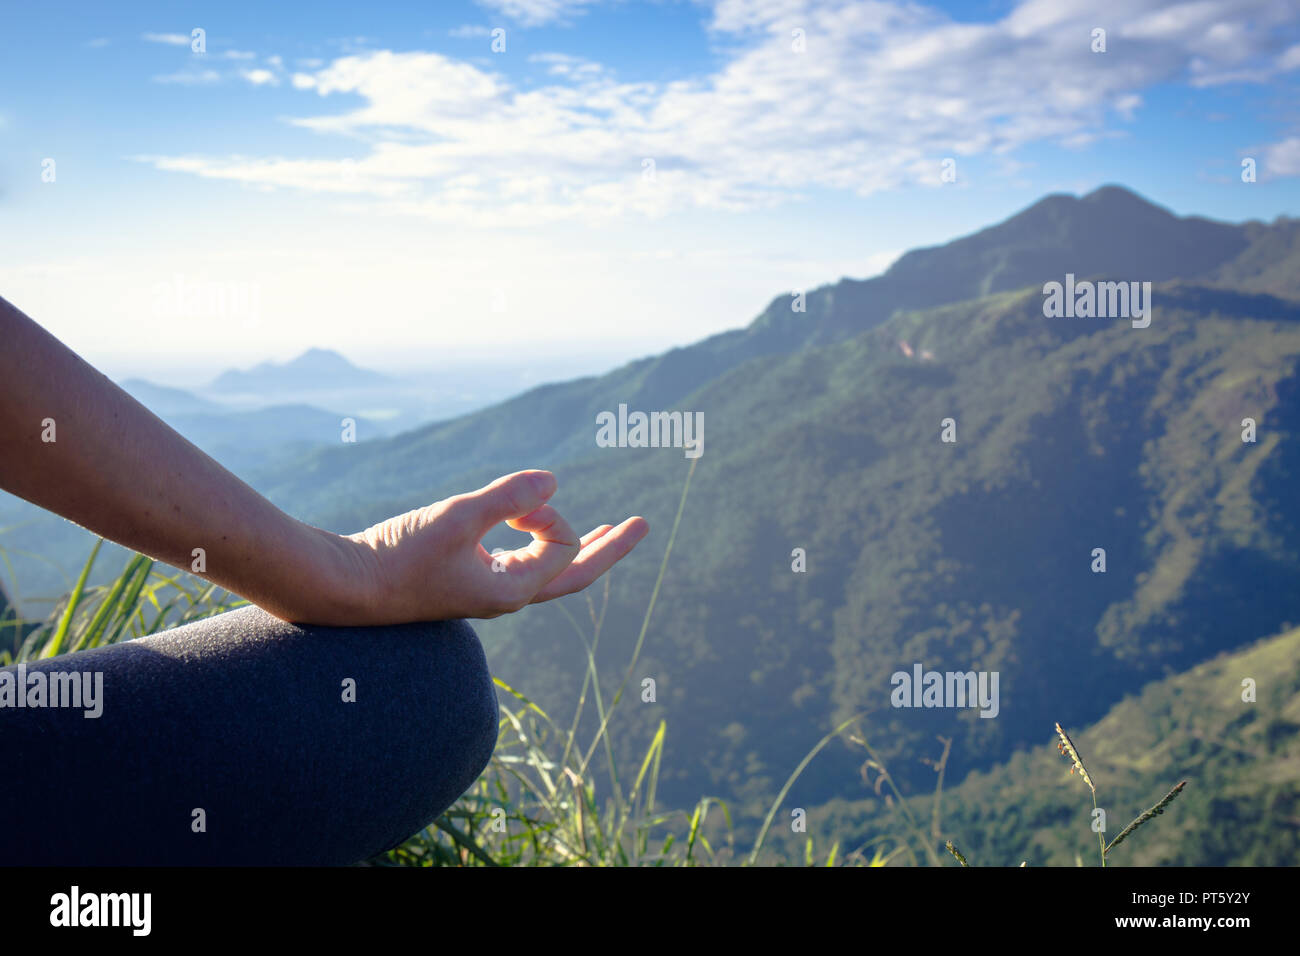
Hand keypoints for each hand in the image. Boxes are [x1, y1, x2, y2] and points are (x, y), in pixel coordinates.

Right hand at [332, 470, 648, 624]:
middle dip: (609, 546)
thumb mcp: (456, 517)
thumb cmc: (399, 554)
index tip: (518, 501)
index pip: (563, 548)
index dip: (550, 516)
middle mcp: (506, 597)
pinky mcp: (465, 581)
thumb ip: (507, 498)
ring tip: (604, 531)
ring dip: (577, 547)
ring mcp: (486, 591)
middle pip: (575, 575)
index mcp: (512, 592)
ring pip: (548, 572)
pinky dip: (537, 545)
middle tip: (643, 524)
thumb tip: (554, 481)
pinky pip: (519, 565)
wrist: (346, 587)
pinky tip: (533, 529)